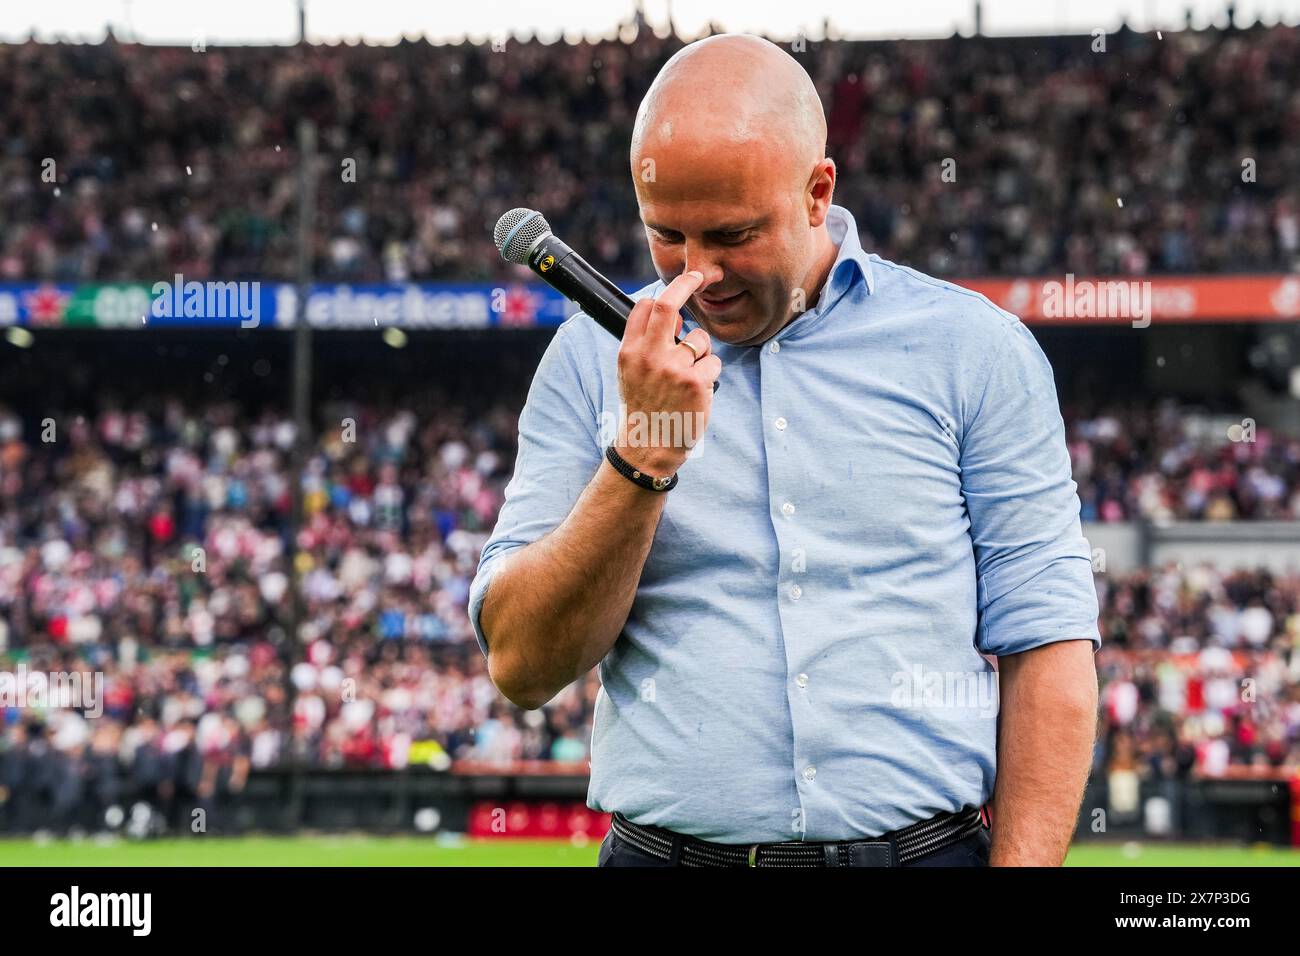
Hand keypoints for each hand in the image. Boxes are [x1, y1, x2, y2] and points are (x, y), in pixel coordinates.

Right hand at [615, 270, 721, 475]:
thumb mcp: (631, 372)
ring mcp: (673, 368)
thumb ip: (646, 342)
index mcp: (629, 351)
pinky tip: (697, 391)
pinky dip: (710, 374)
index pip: (645, 307)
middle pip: (669, 305)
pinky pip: (713, 363)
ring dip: (701, 353)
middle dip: (687, 284)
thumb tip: (674, 314)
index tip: (680, 286)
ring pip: (700, 340)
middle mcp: (649, 356)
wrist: (649, 446)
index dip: (665, 295)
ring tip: (688, 377)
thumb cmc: (644, 406)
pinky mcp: (695, 383)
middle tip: (700, 276)